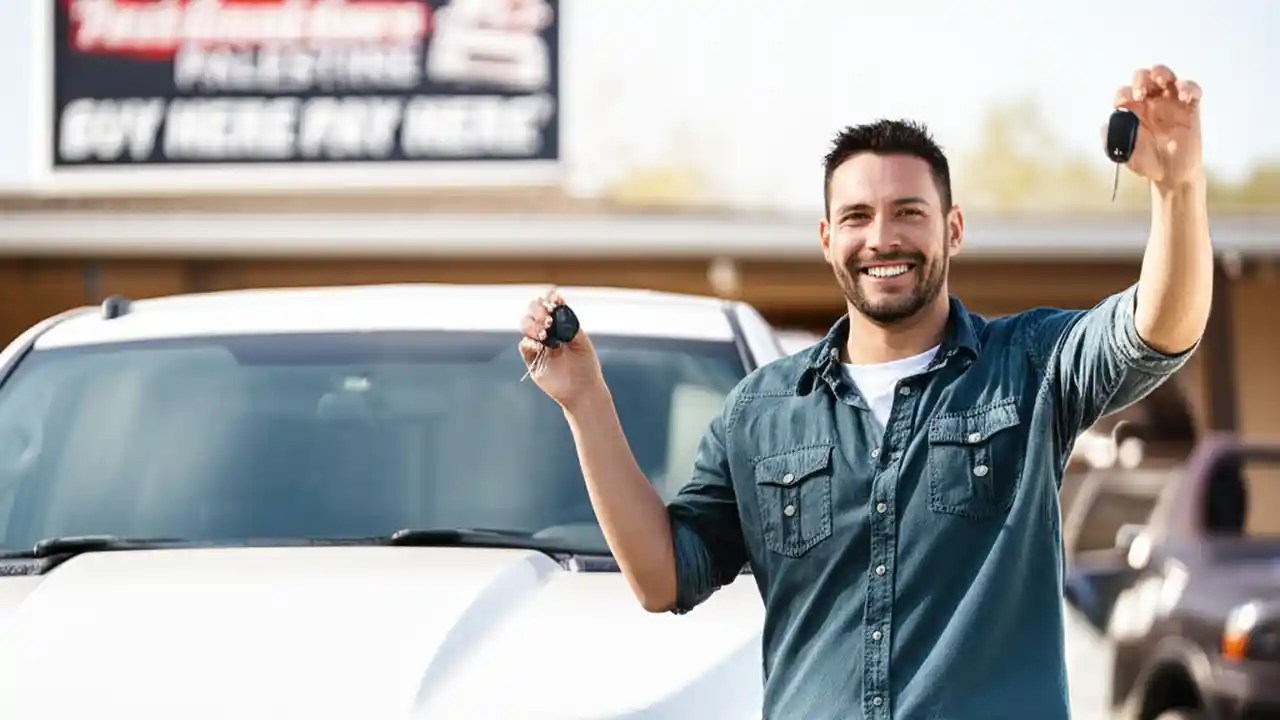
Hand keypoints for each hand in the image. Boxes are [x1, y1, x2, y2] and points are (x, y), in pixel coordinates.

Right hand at [518, 288, 605, 410]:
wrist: (583, 389)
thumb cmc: (586, 365)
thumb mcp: (582, 341)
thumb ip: (570, 324)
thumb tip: (560, 305)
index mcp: (560, 325)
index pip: (549, 306)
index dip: (548, 299)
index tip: (553, 297)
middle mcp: (547, 332)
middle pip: (533, 312)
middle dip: (538, 311)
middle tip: (549, 321)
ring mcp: (538, 345)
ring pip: (525, 325)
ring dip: (532, 325)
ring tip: (544, 333)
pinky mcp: (531, 360)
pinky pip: (524, 345)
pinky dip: (529, 342)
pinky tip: (540, 345)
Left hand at [1112, 64, 1203, 190]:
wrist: (1169, 175)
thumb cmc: (1146, 162)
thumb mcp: (1123, 153)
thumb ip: (1111, 140)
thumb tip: (1105, 126)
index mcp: (1133, 110)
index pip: (1125, 92)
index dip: (1123, 94)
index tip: (1123, 104)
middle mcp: (1150, 102)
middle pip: (1144, 77)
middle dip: (1140, 80)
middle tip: (1140, 93)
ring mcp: (1170, 102)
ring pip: (1166, 76)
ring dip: (1161, 73)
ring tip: (1160, 82)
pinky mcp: (1190, 108)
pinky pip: (1192, 90)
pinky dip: (1189, 87)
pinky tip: (1184, 96)